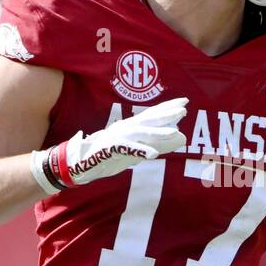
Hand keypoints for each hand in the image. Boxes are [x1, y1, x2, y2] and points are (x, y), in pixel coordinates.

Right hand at [33, 97, 187, 192]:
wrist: (80, 163)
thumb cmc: (108, 156)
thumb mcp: (135, 150)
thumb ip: (156, 144)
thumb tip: (180, 138)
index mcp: (130, 126)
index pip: (151, 115)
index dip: (167, 108)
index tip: (184, 102)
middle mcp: (125, 128)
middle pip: (148, 119)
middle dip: (166, 114)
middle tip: (184, 109)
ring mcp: (117, 137)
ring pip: (140, 133)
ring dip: (158, 133)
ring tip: (174, 132)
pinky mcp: (110, 149)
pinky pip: (127, 149)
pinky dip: (140, 150)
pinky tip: (153, 154)